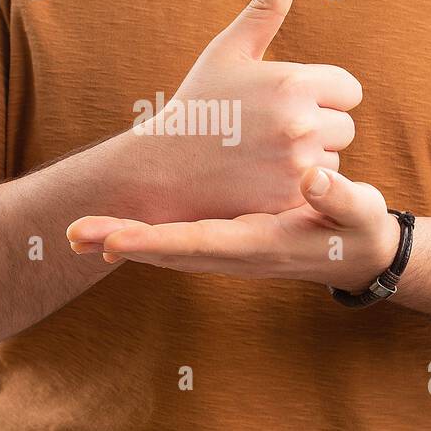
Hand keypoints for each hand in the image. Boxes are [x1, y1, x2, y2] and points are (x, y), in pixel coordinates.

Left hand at [68, 166, 400, 292]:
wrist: (356, 252)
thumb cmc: (359, 230)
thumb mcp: (359, 213)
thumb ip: (339, 197)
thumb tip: (313, 177)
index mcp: (259, 244)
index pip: (199, 243)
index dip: (157, 241)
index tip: (116, 241)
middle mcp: (233, 251)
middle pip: (167, 250)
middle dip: (120, 242)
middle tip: (72, 234)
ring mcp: (223, 246)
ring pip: (163, 246)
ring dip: (121, 239)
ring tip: (75, 233)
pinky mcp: (222, 237)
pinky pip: (173, 239)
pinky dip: (141, 235)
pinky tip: (112, 225)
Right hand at [130, 0, 361, 219]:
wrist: (162, 170)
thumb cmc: (198, 104)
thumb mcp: (228, 51)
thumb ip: (266, 7)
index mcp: (293, 82)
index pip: (348, 89)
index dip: (321, 95)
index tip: (285, 102)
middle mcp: (301, 124)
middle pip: (345, 125)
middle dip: (318, 127)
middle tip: (270, 131)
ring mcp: (297, 166)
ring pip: (335, 158)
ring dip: (311, 158)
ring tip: (263, 155)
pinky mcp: (291, 200)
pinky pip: (320, 189)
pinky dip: (299, 187)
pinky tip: (263, 178)